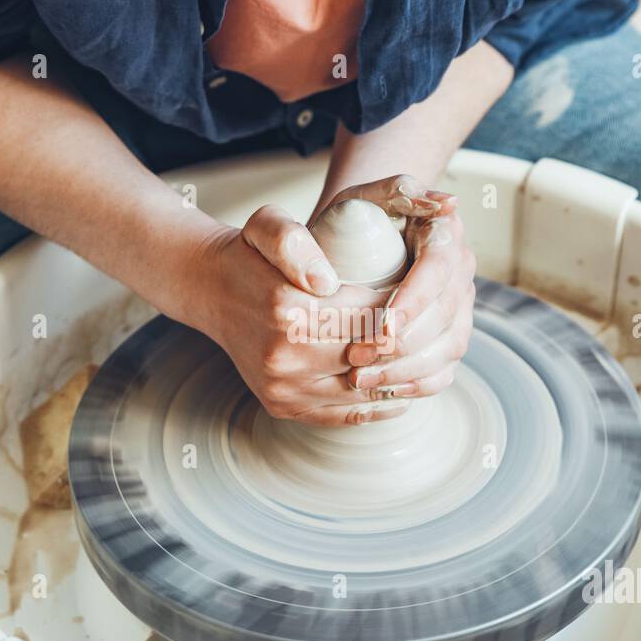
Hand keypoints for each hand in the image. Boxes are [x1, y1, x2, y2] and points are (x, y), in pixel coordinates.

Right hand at [174, 206, 413, 425]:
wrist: (213, 292)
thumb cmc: (250, 256)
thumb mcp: (267, 225)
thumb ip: (294, 242)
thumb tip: (325, 281)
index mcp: (288, 310)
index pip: (374, 314)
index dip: (405, 304)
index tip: (420, 291)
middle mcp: (284, 358)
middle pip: (375, 355)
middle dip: (408, 338)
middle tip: (427, 322)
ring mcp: (284, 389)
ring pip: (367, 389)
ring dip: (401, 373)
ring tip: (421, 350)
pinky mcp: (285, 408)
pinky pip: (348, 415)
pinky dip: (381, 401)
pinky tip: (399, 382)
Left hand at [318, 174, 475, 400]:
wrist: (349, 244)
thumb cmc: (352, 220)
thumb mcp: (364, 195)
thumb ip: (398, 188)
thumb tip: (447, 204)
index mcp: (444, 236)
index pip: (439, 271)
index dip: (414, 301)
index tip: (382, 326)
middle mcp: (459, 273)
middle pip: (446, 315)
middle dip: (403, 342)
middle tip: (358, 356)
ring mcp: (457, 310)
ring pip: (449, 348)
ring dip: (406, 369)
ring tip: (361, 377)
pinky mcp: (446, 340)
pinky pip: (444, 371)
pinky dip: (416, 386)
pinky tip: (383, 391)